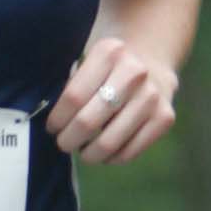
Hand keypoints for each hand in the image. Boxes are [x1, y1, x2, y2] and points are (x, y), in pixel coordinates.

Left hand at [47, 36, 177, 163]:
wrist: (152, 59)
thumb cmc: (106, 66)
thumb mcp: (88, 60)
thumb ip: (69, 84)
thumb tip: (45, 124)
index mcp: (110, 52)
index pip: (72, 98)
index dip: (57, 119)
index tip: (52, 128)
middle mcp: (134, 72)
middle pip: (87, 121)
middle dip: (68, 139)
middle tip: (63, 143)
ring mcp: (152, 96)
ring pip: (108, 143)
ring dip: (88, 154)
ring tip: (82, 150)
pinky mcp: (165, 117)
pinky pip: (130, 152)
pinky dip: (111, 158)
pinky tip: (104, 152)